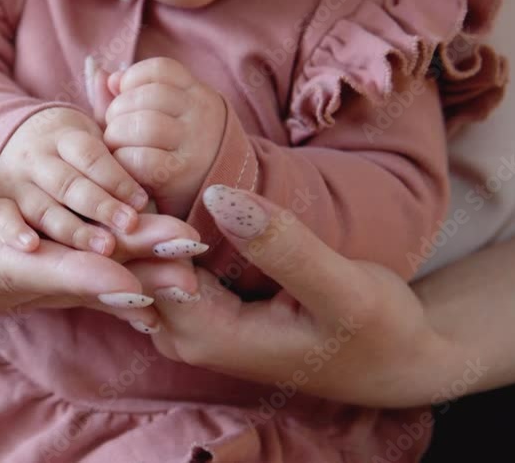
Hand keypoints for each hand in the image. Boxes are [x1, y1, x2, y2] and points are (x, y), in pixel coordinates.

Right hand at [0, 107, 149, 255]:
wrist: (14, 136)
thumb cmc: (70, 150)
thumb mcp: (92, 142)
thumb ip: (116, 165)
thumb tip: (155, 198)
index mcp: (66, 137)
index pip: (92, 157)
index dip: (117, 180)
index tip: (141, 203)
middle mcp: (38, 158)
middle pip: (70, 183)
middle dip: (101, 206)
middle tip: (129, 227)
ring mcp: (15, 181)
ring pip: (43, 206)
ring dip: (73, 229)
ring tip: (104, 248)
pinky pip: (1, 217)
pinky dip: (13, 232)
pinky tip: (31, 248)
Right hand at [0, 125, 201, 329]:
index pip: (13, 271)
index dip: (67, 274)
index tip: (121, 275)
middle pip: (61, 283)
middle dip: (125, 276)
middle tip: (187, 268)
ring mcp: (8, 290)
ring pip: (79, 281)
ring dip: (137, 272)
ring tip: (192, 263)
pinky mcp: (28, 278)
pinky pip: (79, 275)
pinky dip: (124, 268)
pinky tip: (168, 268)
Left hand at [104, 57, 226, 218]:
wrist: (214, 202)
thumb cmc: (176, 154)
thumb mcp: (165, 118)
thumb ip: (130, 95)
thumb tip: (100, 73)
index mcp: (199, 94)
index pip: (160, 69)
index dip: (131, 79)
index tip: (120, 97)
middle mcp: (202, 115)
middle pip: (146, 96)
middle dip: (117, 112)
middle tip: (113, 131)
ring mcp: (195, 144)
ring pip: (142, 124)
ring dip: (116, 137)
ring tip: (116, 149)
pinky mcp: (182, 175)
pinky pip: (140, 159)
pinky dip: (122, 162)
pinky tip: (123, 169)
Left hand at [133, 184, 455, 407]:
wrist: (392, 360)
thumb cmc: (375, 329)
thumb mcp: (342, 289)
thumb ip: (283, 247)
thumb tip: (217, 194)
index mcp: (206, 336)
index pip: (139, 272)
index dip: (136, 220)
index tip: (140, 172)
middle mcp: (182, 336)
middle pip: (127, 269)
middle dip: (124, 215)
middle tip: (122, 155)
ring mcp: (184, 323)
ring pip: (135, 264)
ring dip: (134, 218)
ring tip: (136, 163)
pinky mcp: (194, 305)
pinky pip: (154, 262)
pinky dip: (150, 227)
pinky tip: (156, 186)